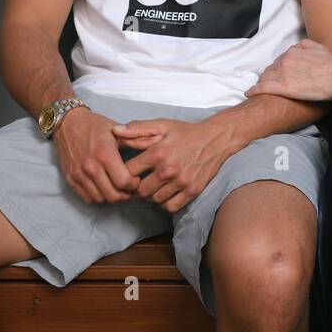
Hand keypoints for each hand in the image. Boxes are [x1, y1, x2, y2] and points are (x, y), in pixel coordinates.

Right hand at [52, 107, 141, 203]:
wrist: (67, 123)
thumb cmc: (95, 125)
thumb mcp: (117, 130)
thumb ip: (137, 140)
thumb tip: (157, 144)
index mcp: (105, 154)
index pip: (125, 183)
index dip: (134, 185)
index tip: (136, 179)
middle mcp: (91, 167)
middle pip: (114, 195)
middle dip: (125, 194)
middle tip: (128, 187)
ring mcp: (79, 175)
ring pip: (101, 199)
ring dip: (111, 196)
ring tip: (116, 187)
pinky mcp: (70, 179)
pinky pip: (87, 198)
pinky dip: (98, 196)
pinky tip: (103, 187)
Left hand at [112, 118, 237, 212]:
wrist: (215, 139)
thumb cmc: (186, 132)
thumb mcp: (161, 125)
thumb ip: (137, 129)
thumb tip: (115, 131)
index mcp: (158, 153)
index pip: (129, 172)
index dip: (124, 173)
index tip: (127, 173)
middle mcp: (169, 169)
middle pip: (140, 190)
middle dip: (137, 188)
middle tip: (139, 183)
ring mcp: (181, 182)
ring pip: (154, 200)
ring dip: (151, 196)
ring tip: (152, 187)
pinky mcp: (192, 191)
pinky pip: (171, 206)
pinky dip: (165, 203)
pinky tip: (165, 193)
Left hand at [244, 37, 331, 100]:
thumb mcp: (318, 47)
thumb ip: (306, 45)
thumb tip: (300, 47)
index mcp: (293, 51)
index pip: (280, 60)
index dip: (278, 68)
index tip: (278, 73)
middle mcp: (285, 60)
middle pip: (271, 68)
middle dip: (269, 75)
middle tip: (268, 82)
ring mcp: (283, 74)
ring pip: (265, 77)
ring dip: (262, 82)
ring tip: (258, 88)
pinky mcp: (282, 87)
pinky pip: (263, 87)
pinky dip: (254, 90)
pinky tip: (249, 93)